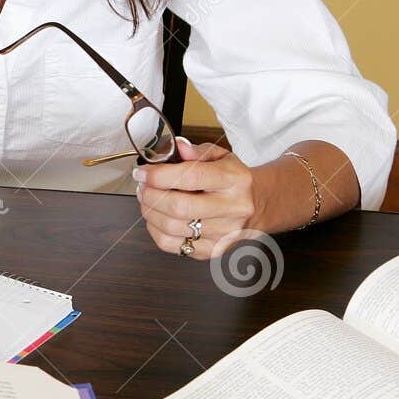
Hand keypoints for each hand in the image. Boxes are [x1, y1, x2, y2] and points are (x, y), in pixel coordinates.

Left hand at [134, 136, 256, 260]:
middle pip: (179, 207)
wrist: (256, 205)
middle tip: (143, 186)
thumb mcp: (220, 156)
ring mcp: (224, 233)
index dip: (159, 175)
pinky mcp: (213, 250)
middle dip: (151, 195)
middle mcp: (233, 208)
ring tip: (148, 199)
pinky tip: (157, 217)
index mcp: (235, 180)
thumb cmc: (232, 180)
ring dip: (150, 211)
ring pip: (171, 227)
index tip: (143, 172)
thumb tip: (176, 147)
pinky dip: (155, 230)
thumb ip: (196, 151)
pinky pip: (171, 244)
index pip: (191, 177)